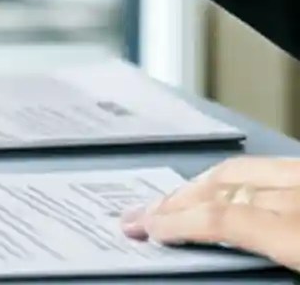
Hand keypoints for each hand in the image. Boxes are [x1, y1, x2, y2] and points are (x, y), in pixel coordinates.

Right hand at [120, 157, 299, 270]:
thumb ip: (267, 263)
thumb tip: (223, 248)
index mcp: (296, 234)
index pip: (218, 220)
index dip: (175, 223)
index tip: (148, 229)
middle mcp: (299, 197)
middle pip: (220, 188)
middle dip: (174, 200)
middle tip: (143, 213)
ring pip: (240, 169)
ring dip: (197, 182)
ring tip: (174, 197)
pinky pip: (267, 163)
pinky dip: (235, 172)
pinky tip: (226, 182)